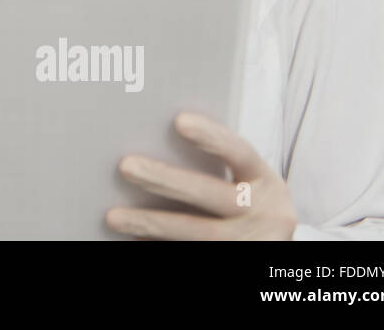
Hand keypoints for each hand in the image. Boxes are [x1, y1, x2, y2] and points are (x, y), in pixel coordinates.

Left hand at [105, 111, 297, 239]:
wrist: (269, 247)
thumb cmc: (246, 206)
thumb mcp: (245, 184)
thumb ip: (214, 166)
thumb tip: (156, 141)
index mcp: (266, 183)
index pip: (241, 154)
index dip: (213, 138)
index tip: (179, 120)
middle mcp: (266, 214)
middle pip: (212, 195)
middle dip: (166, 180)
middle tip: (126, 166)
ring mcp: (251, 243)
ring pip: (199, 233)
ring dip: (152, 223)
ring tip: (114, 216)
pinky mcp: (237, 262)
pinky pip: (192, 255)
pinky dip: (160, 247)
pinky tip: (134, 240)